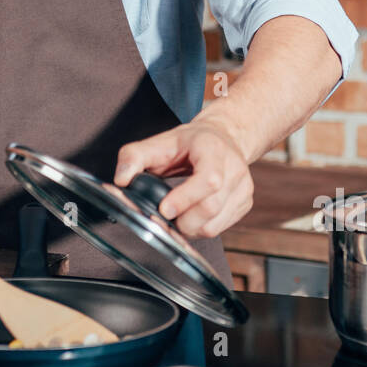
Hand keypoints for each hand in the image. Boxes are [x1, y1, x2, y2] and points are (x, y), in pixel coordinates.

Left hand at [113, 121, 253, 237]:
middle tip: (164, 216)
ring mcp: (244, 187)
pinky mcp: (245, 202)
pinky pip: (221, 228)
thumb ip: (133, 156)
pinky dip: (201, 229)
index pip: (209, 180)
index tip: (164, 209)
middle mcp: (234, 168)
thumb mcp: (158, 141)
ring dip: (190, 228)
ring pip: (215, 224)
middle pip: (211, 207)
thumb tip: (121, 179)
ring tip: (176, 217)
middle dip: (182, 220)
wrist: (222, 137)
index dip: (185, 198)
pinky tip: (191, 216)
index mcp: (213, 149)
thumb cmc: (189, 142)